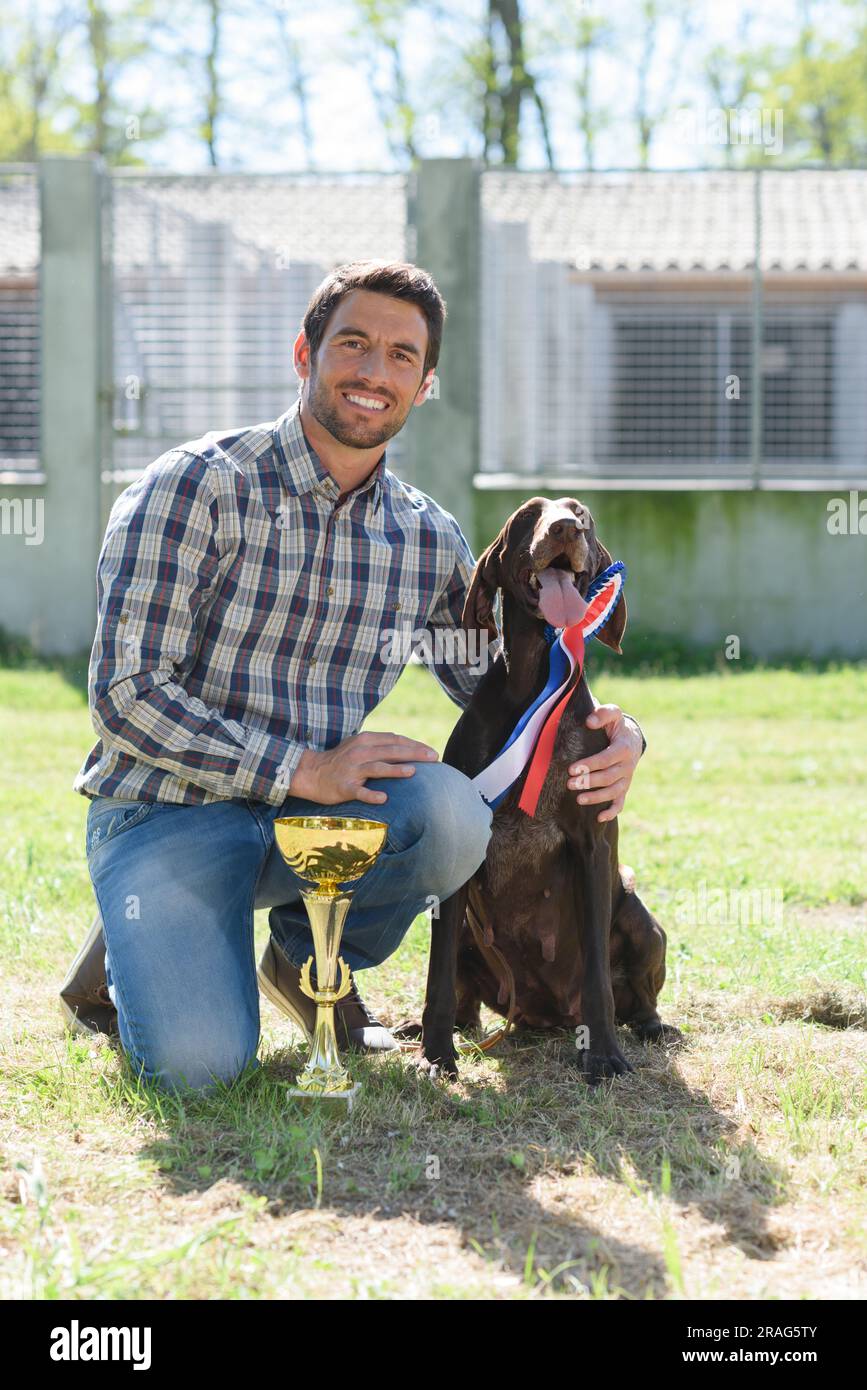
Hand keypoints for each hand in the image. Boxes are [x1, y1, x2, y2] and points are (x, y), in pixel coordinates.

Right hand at [288, 731, 438, 804]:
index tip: (431, 752)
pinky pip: (360, 791)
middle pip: (391, 751)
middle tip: (434, 758)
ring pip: (377, 768)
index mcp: (365, 740)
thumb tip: (407, 747)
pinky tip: (384, 798)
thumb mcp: (359, 746)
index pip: (395, 740)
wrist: (311, 773)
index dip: (415, 745)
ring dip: (396, 770)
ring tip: (413, 772)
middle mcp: (360, 752)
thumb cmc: (341, 760)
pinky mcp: (344, 787)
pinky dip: (371, 794)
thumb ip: (380, 745)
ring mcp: (352, 769)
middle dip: (414, 753)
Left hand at [567, 705, 642, 822]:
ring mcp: (627, 778)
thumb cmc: (616, 725)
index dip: (590, 765)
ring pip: (614, 792)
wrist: (631, 737)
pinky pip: (621, 802)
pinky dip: (612, 812)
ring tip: (579, 799)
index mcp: (624, 748)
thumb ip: (603, 714)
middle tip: (570, 784)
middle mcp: (628, 766)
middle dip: (589, 782)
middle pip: (609, 778)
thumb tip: (589, 721)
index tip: (572, 769)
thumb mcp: (613, 714)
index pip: (606, 759)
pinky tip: (599, 818)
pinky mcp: (624, 787)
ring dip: (597, 798)